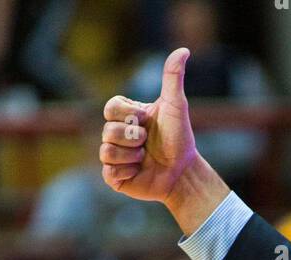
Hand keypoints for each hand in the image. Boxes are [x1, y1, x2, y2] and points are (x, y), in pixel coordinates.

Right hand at [100, 47, 196, 201]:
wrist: (183, 172)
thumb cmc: (179, 139)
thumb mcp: (176, 105)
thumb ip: (173, 77)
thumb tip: (183, 50)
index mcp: (125, 115)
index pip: (110, 108)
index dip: (129, 115)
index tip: (147, 121)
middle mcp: (116, 134)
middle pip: (108, 130)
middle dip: (133, 137)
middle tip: (148, 142)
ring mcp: (114, 156)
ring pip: (106, 151)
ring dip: (131, 155)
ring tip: (145, 158)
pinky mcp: (115, 178)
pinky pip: (109, 172)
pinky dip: (126, 172)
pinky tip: (139, 171)